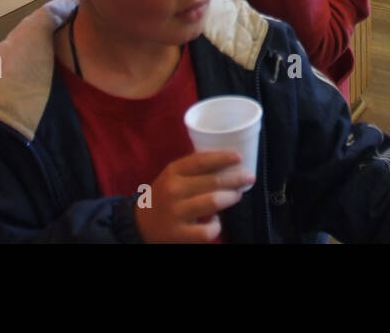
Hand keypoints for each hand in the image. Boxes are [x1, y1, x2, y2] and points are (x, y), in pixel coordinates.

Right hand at [134, 151, 254, 242]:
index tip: (239, 157)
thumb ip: (193, 169)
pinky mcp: (179, 233)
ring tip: (237, 196)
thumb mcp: (172, 176)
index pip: (201, 161)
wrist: (140, 224)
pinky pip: (207, 230)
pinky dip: (216, 226)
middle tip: (249, 178)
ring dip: (230, 197)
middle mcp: (174, 189)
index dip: (222, 157)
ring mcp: (176, 212)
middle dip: (235, 179)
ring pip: (213, 202)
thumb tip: (227, 162)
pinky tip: (215, 222)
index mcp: (173, 171)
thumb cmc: (163, 196)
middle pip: (212, 181)